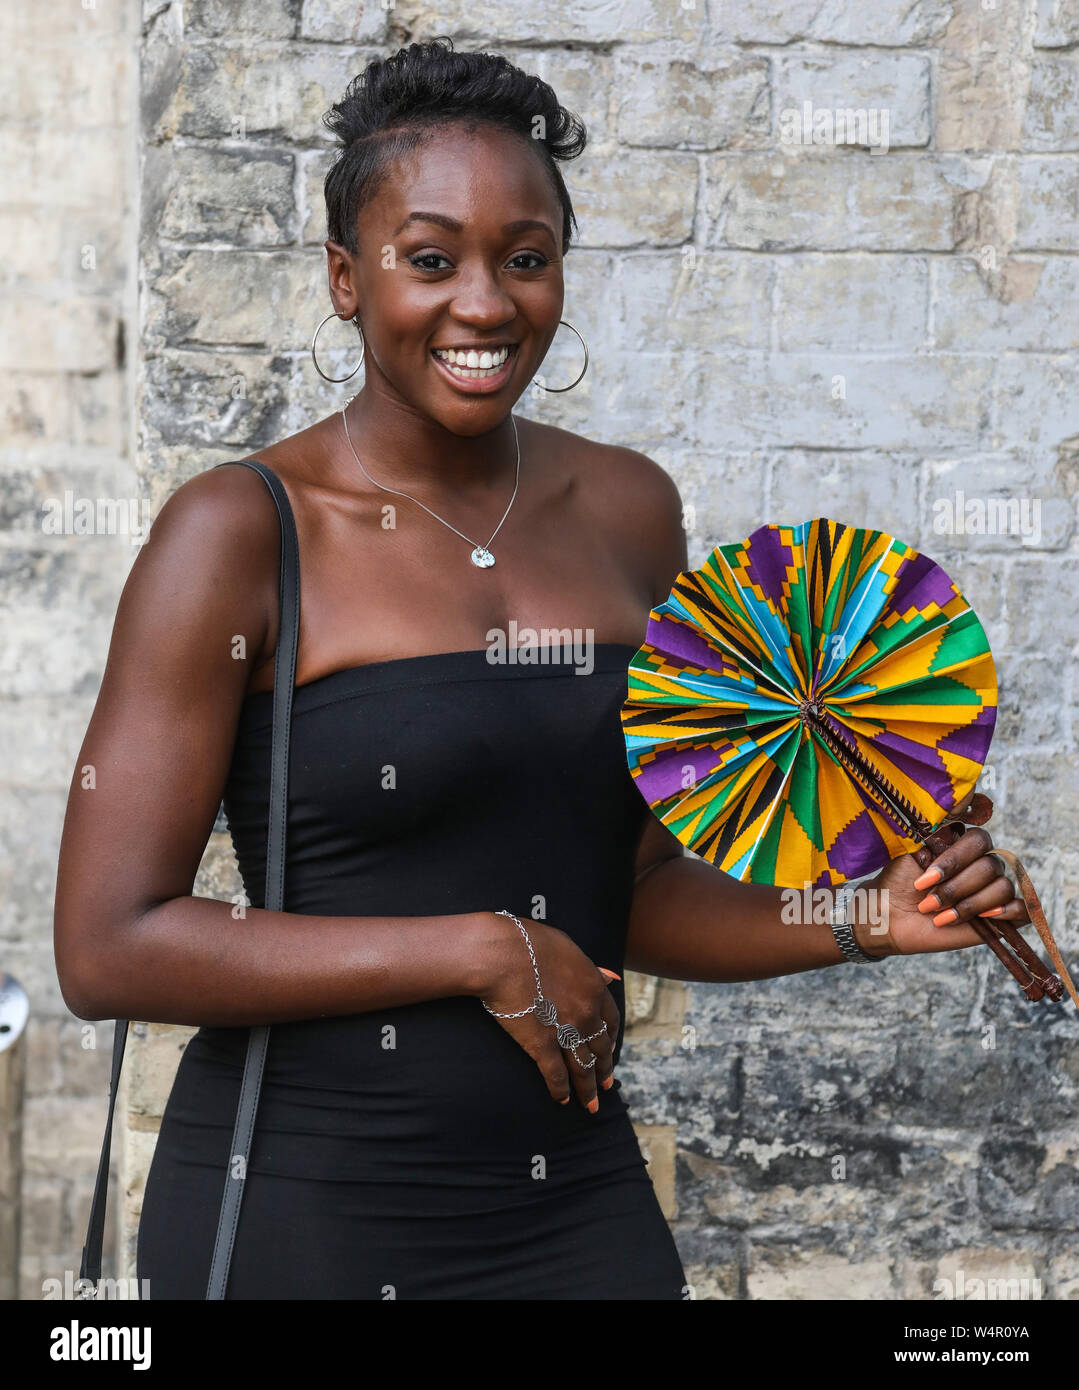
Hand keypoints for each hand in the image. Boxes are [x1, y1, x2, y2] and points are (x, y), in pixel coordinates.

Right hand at [474, 911, 621, 1113]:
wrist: (503, 954)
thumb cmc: (531, 942)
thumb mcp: (569, 948)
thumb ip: (590, 968)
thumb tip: (610, 978)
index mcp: (593, 988)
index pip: (610, 1020)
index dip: (611, 1038)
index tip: (611, 1049)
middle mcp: (586, 1013)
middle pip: (600, 1048)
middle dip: (604, 1069)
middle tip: (607, 1085)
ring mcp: (565, 1030)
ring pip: (583, 1067)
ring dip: (588, 1089)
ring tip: (591, 1106)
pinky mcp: (541, 1044)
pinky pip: (555, 1074)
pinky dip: (560, 1089)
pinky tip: (562, 1100)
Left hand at [865, 793, 1030, 955]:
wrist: (891, 918)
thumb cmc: (899, 882)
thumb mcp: (910, 852)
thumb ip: (934, 830)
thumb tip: (960, 803)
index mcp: (963, 845)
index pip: (978, 840)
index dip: (954, 861)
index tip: (925, 879)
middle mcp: (982, 864)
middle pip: (989, 867)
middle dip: (955, 888)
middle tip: (927, 903)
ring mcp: (992, 890)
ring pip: (1002, 888)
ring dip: (968, 905)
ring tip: (940, 915)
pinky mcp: (1000, 917)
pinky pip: (1022, 909)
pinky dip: (1006, 912)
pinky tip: (982, 918)